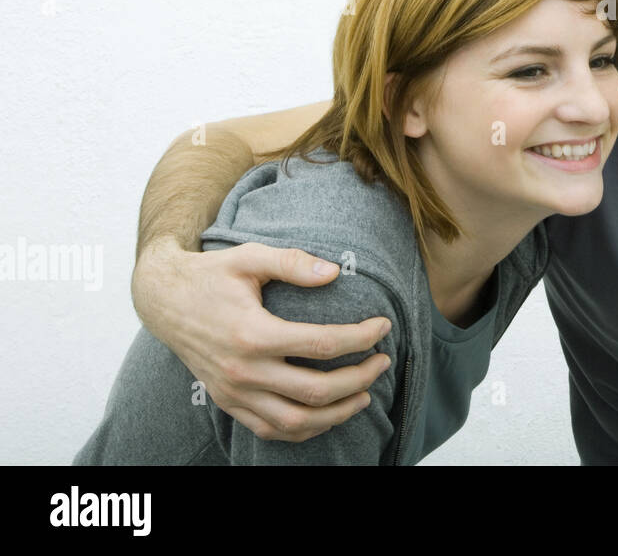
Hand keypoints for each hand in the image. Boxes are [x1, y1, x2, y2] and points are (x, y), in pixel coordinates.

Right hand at [132, 238, 391, 440]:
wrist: (163, 300)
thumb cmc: (211, 275)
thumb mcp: (250, 256)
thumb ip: (293, 262)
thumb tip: (334, 272)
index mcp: (252, 334)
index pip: (322, 344)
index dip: (361, 337)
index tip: (384, 326)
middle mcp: (242, 370)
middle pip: (315, 391)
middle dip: (359, 379)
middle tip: (383, 361)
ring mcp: (233, 392)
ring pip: (295, 421)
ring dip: (337, 413)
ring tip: (365, 394)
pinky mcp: (227, 402)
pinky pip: (270, 430)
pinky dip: (304, 429)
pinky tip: (328, 414)